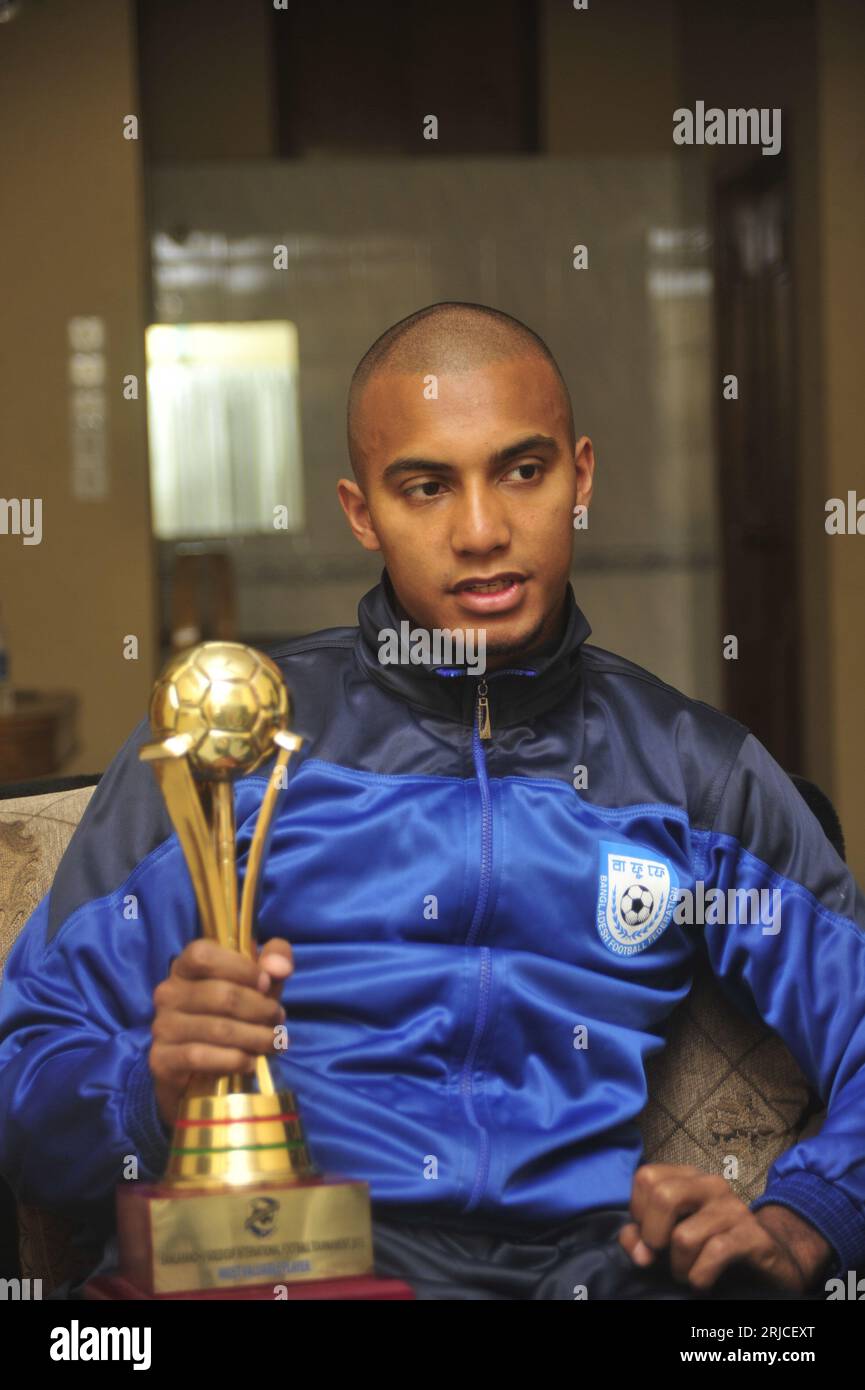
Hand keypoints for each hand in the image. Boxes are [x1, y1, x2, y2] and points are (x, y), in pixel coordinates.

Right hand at [149, 936, 293, 1127]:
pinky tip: (251, 1062)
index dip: (240, 967)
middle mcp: (168, 993)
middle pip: (221, 995)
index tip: (266, 983)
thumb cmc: (233, 1013)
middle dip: (260, 1009)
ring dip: (255, 1037)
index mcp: (185, 966)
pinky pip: (200, 1057)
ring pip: (217, 1029)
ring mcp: (162, 1026)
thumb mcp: (257, 981)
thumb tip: (280, 967)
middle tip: (278, 1019)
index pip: (203, 955)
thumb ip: (275, 958)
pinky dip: (234, 1060)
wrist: (199, 1068)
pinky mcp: (162, 1059)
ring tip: (273, 1042)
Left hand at [617, 1163, 833, 1293]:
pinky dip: (699, 1277)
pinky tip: (701, 1283)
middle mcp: (710, 1185)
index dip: (638, 1212)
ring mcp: (733, 1208)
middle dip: (653, 1236)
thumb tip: (636, 1248)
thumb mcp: (672, 1237)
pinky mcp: (752, 1236)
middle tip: (661, 1257)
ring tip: (686, 1274)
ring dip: (678, 1267)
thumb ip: (643, 1236)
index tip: (649, 1237)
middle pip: (663, 1195)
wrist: (771, 1259)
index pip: (646, 1177)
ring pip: (684, 1236)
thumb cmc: (712, 1245)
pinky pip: (715, 1254)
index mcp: (688, 1178)